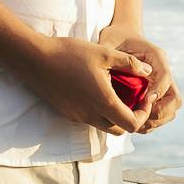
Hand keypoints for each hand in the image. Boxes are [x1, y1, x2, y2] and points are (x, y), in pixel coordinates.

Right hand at [19, 34, 152, 133]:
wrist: (33, 59)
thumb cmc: (69, 53)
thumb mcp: (104, 53)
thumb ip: (130, 63)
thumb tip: (149, 71)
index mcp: (103, 102)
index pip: (132, 125)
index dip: (143, 114)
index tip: (143, 97)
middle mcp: (90, 115)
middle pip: (120, 130)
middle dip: (131, 117)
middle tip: (134, 98)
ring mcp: (78, 116)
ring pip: (104, 126)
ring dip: (115, 115)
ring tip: (118, 94)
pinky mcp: (68, 113)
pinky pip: (90, 120)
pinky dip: (100, 112)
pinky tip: (99, 91)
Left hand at [102, 24, 182, 130]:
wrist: (122, 36)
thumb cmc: (115, 37)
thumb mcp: (109, 42)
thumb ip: (111, 56)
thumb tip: (114, 72)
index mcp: (156, 57)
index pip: (165, 77)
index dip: (157, 91)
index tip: (145, 101)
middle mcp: (163, 71)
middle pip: (174, 98)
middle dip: (160, 112)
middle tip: (140, 117)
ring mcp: (161, 84)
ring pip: (172, 108)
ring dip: (157, 120)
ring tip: (137, 124)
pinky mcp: (156, 93)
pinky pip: (162, 112)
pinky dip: (152, 121)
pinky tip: (135, 122)